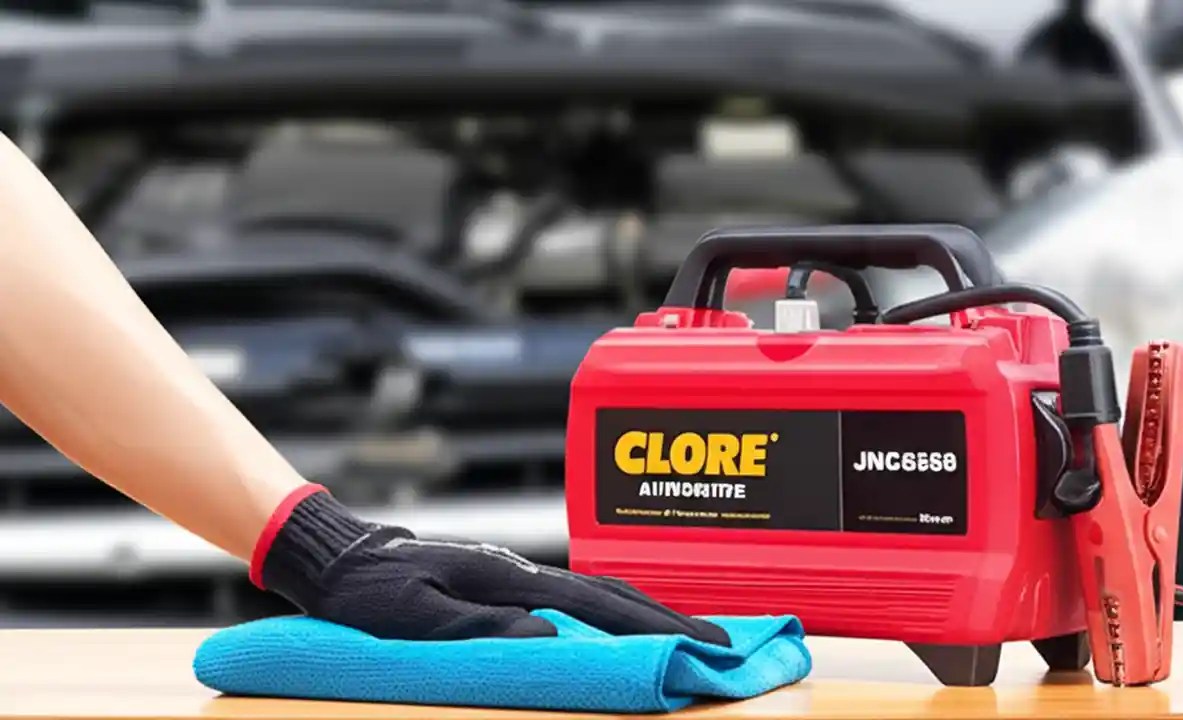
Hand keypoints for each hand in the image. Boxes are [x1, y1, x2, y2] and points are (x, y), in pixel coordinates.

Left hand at [253, 486, 730, 645]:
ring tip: (691, 635)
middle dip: (671, 618)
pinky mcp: (509, 581)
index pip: (600, 605)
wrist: (345, 556)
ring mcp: (519, 572)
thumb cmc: (371, 593)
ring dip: (649, 613)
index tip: (705, 644)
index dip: (656, 626)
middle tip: (723, 644)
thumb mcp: (412, 619)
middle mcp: (524, 571)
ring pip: (601, 592)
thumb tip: (549, 640)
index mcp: (510, 579)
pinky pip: (579, 598)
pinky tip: (625, 625)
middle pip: (614, 593)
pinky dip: (616, 610)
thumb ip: (478, 630)